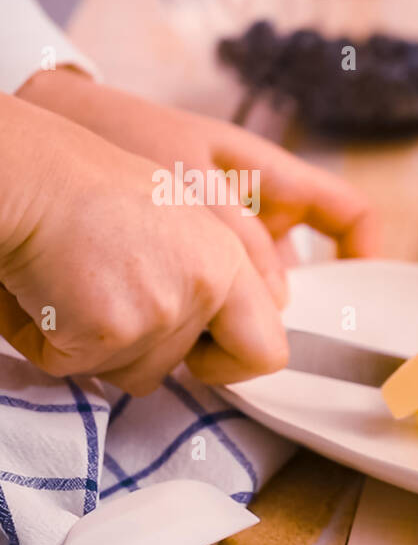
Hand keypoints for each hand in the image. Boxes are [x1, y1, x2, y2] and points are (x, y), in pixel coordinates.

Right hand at [0, 93, 286, 393]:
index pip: (267, 350)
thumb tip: (224, 328)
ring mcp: (158, 312)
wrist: (23, 172)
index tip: (201, 357)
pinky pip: (72, 366)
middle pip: (174, 367)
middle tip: (99, 293)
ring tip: (68, 282)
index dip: (232, 364)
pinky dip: (45, 340)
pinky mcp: (108, 332)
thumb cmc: (82, 187)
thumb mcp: (175, 218)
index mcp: (227, 260)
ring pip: (124, 371)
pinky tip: (39, 290)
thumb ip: (208, 274)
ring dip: (89, 344)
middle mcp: (203, 288)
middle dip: (132, 348)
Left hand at [16, 68, 381, 306]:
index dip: (366, 253)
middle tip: (250, 334)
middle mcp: (258, 215)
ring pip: (255, 300)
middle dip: (281, 312)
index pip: (348, 214)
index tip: (358, 298)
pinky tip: (174, 333)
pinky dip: (203, 326)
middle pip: (301, 275)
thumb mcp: (188, 177)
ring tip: (198, 335)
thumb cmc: (122, 135)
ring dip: (235, 324)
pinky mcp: (191, 269)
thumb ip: (241, 237)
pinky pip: (216, 309)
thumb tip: (281, 298)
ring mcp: (226, 242)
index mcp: (274, 179)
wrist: (52, 137)